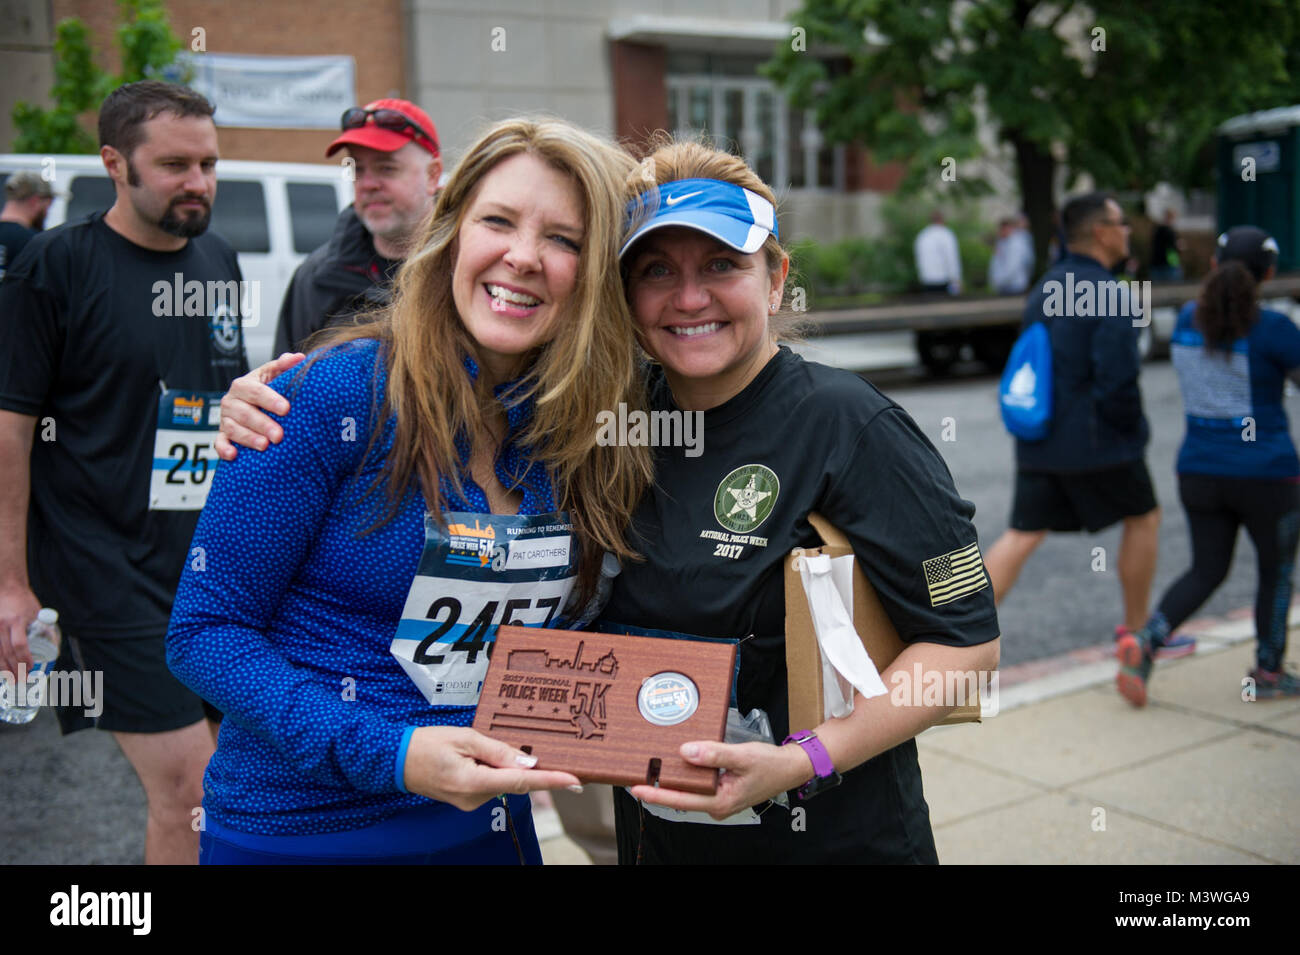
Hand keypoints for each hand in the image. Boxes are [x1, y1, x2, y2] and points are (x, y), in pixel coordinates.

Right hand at [0, 583, 41, 676]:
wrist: (7, 588)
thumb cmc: (24, 601)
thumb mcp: (37, 612)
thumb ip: (44, 627)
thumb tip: (53, 646)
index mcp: (17, 621)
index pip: (20, 645)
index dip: (24, 659)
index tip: (30, 668)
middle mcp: (2, 625)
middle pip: (7, 652)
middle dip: (14, 668)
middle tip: (21, 680)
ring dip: (3, 668)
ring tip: (10, 678)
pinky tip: (0, 668)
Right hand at [215, 352, 305, 460]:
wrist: (249, 403)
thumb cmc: (264, 389)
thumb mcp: (272, 375)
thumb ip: (283, 366)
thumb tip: (298, 358)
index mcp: (243, 385)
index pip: (256, 391)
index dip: (270, 399)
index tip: (286, 409)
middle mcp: (232, 401)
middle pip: (246, 413)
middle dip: (263, 424)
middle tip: (279, 435)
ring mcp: (225, 419)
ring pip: (234, 429)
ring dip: (248, 438)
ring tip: (264, 446)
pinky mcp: (222, 434)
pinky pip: (219, 442)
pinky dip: (224, 449)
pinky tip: (234, 455)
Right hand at [402, 726, 581, 811]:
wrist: (396, 760)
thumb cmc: (428, 744)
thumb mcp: (465, 738)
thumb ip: (499, 750)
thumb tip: (528, 761)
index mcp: (473, 782)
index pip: (522, 781)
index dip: (552, 780)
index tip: (575, 781)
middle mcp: (474, 799)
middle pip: (514, 781)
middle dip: (520, 763)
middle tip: (508, 744)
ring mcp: (470, 804)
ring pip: (502, 782)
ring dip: (501, 765)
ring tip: (474, 748)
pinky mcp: (467, 801)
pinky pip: (490, 784)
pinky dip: (492, 771)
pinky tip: (474, 757)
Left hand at [628, 740, 811, 820]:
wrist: (790, 768)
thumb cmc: (769, 764)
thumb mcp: (741, 756)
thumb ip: (713, 754)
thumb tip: (685, 752)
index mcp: (720, 801)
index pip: (680, 800)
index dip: (656, 795)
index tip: (635, 788)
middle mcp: (717, 805)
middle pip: (681, 797)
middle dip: (659, 787)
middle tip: (635, 773)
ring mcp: (719, 800)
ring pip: (690, 790)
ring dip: (673, 780)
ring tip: (651, 767)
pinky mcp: (722, 792)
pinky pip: (699, 785)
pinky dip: (688, 775)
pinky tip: (677, 763)